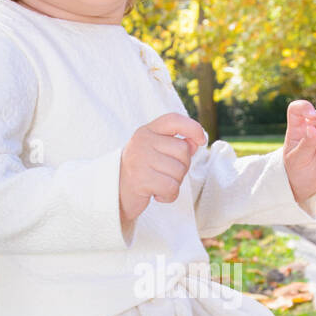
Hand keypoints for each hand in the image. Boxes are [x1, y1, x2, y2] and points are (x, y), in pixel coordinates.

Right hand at [119, 112, 207, 228]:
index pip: (174, 120)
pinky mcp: (140, 179)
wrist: (113, 193)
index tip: (201, 140)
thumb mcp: (155, 152)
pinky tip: (156, 194)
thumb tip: (196, 142)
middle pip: (183, 150)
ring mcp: (140, 159)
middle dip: (182, 167)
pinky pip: (171, 188)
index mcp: (147, 131)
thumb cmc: (140, 172)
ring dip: (174, 183)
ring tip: (159, 184)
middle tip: (165, 174)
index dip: (192, 127)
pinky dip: (169, 196)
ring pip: (179, 171)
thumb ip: (175, 145)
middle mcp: (142, 141)